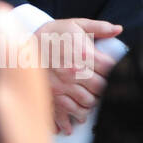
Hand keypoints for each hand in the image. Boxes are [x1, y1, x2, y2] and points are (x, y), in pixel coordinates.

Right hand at [32, 18, 121, 135]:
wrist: (24, 42)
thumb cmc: (53, 34)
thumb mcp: (75, 24)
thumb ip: (99, 27)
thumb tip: (119, 29)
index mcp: (83, 54)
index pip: (110, 69)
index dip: (112, 70)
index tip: (109, 71)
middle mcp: (73, 72)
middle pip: (101, 89)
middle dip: (103, 88)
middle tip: (99, 85)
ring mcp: (62, 87)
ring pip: (87, 104)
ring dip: (91, 103)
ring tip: (89, 98)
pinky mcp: (51, 97)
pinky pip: (67, 115)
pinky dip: (74, 118)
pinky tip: (76, 117)